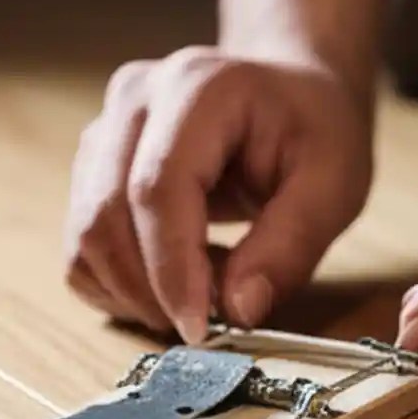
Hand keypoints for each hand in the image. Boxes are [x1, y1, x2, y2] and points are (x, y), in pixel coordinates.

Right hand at [64, 46, 371, 342]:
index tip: (200, 328)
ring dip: (133, 291)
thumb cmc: (317, 131)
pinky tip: (175, 282)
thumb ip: (292, 244)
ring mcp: (105, 128)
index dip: (172, 267)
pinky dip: (119, 283)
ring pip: (85, 234)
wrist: (294, 92)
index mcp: (199, 88)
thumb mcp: (335, 185)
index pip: (157, 188)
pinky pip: (82, 243)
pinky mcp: (95, 164)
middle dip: (149, 290)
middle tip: (205, 329)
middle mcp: (136, 98)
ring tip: (203, 297)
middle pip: (106, 214)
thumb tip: (239, 310)